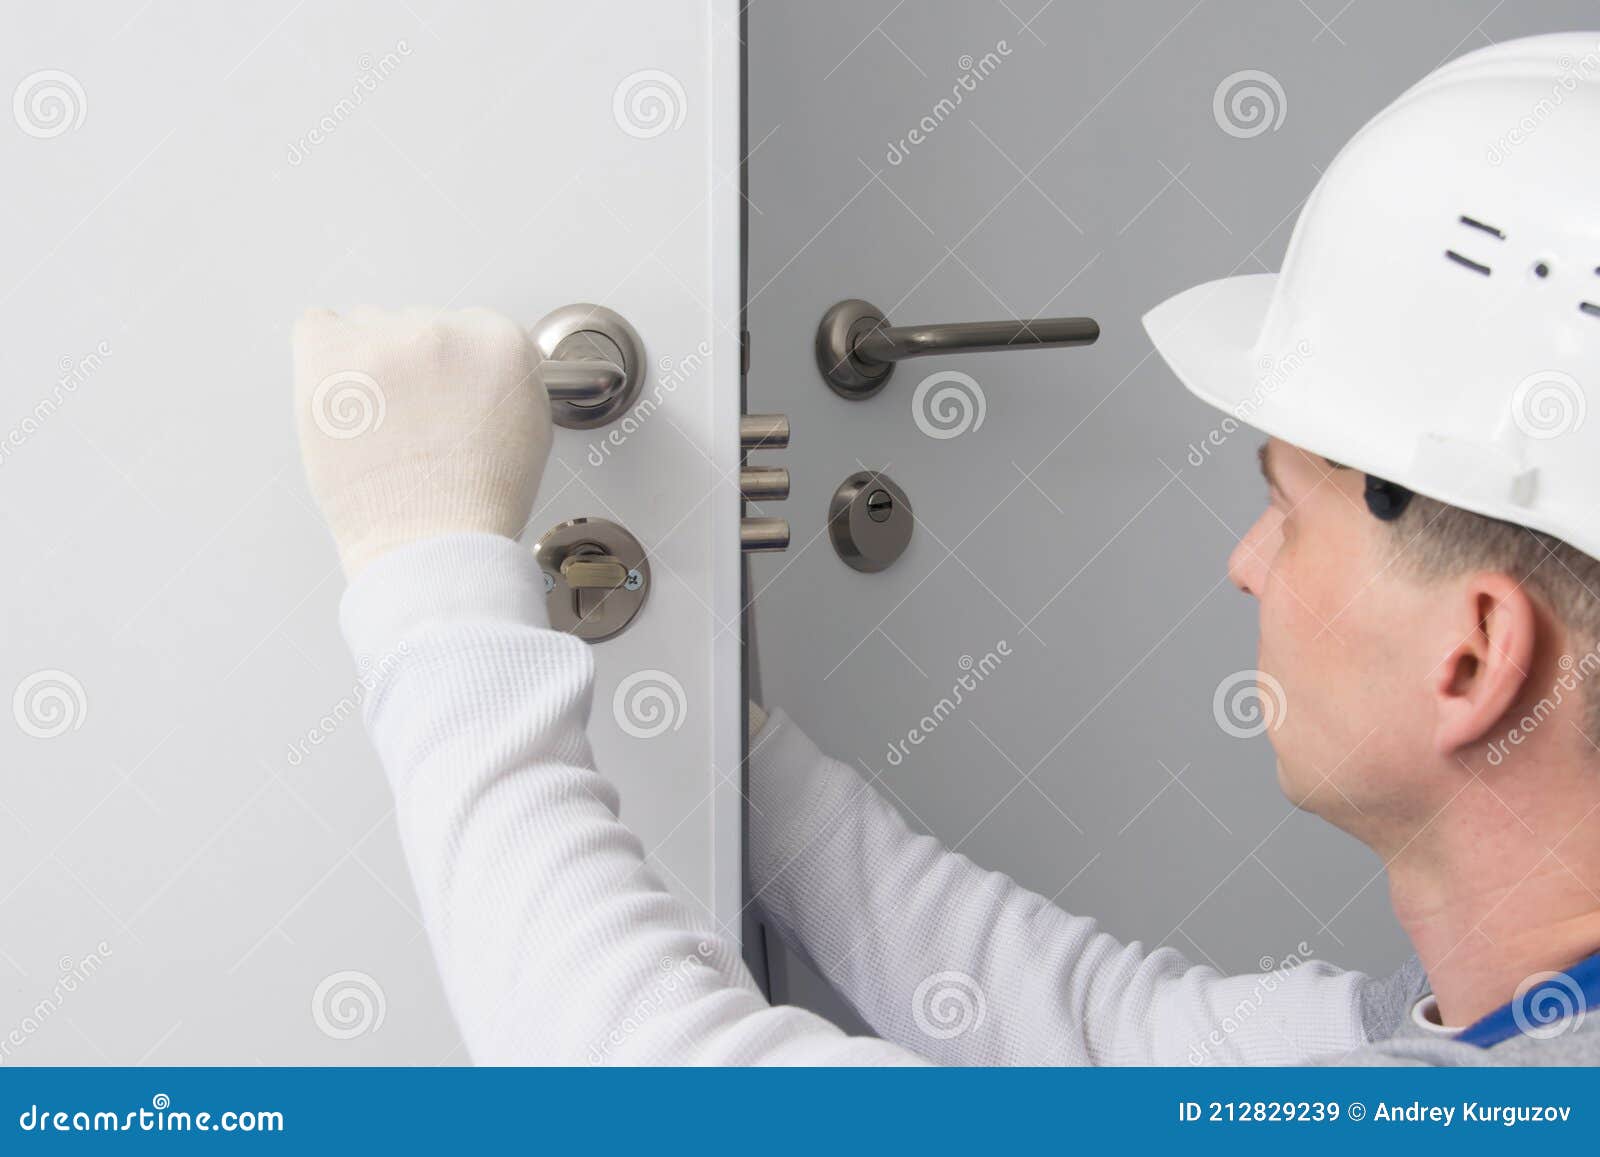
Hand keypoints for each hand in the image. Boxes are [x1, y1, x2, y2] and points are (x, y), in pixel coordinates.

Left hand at [293, 306, 551, 576]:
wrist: (430, 544)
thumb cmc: (477, 503)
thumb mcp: (530, 430)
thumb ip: (504, 378)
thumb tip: (474, 363)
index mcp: (499, 343)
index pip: (470, 326)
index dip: (457, 369)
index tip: (448, 398)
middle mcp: (443, 332)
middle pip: (418, 324)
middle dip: (415, 368)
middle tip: (412, 420)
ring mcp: (383, 345)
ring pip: (368, 326)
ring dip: (370, 362)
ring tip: (377, 420)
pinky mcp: (329, 362)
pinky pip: (315, 325)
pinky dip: (323, 353)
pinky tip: (340, 392)